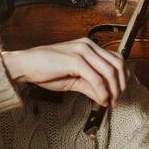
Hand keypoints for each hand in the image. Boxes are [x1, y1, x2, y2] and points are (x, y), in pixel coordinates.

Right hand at [2, 39, 126, 107]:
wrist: (25, 66)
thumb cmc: (45, 70)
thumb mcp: (73, 79)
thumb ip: (90, 86)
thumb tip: (105, 97)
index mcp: (88, 46)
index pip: (116, 59)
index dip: (122, 78)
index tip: (118, 94)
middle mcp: (88, 45)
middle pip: (117, 65)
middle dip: (120, 85)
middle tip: (116, 100)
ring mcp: (82, 51)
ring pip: (110, 72)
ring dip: (113, 91)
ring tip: (109, 102)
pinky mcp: (75, 60)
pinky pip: (96, 79)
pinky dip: (102, 92)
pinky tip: (101, 100)